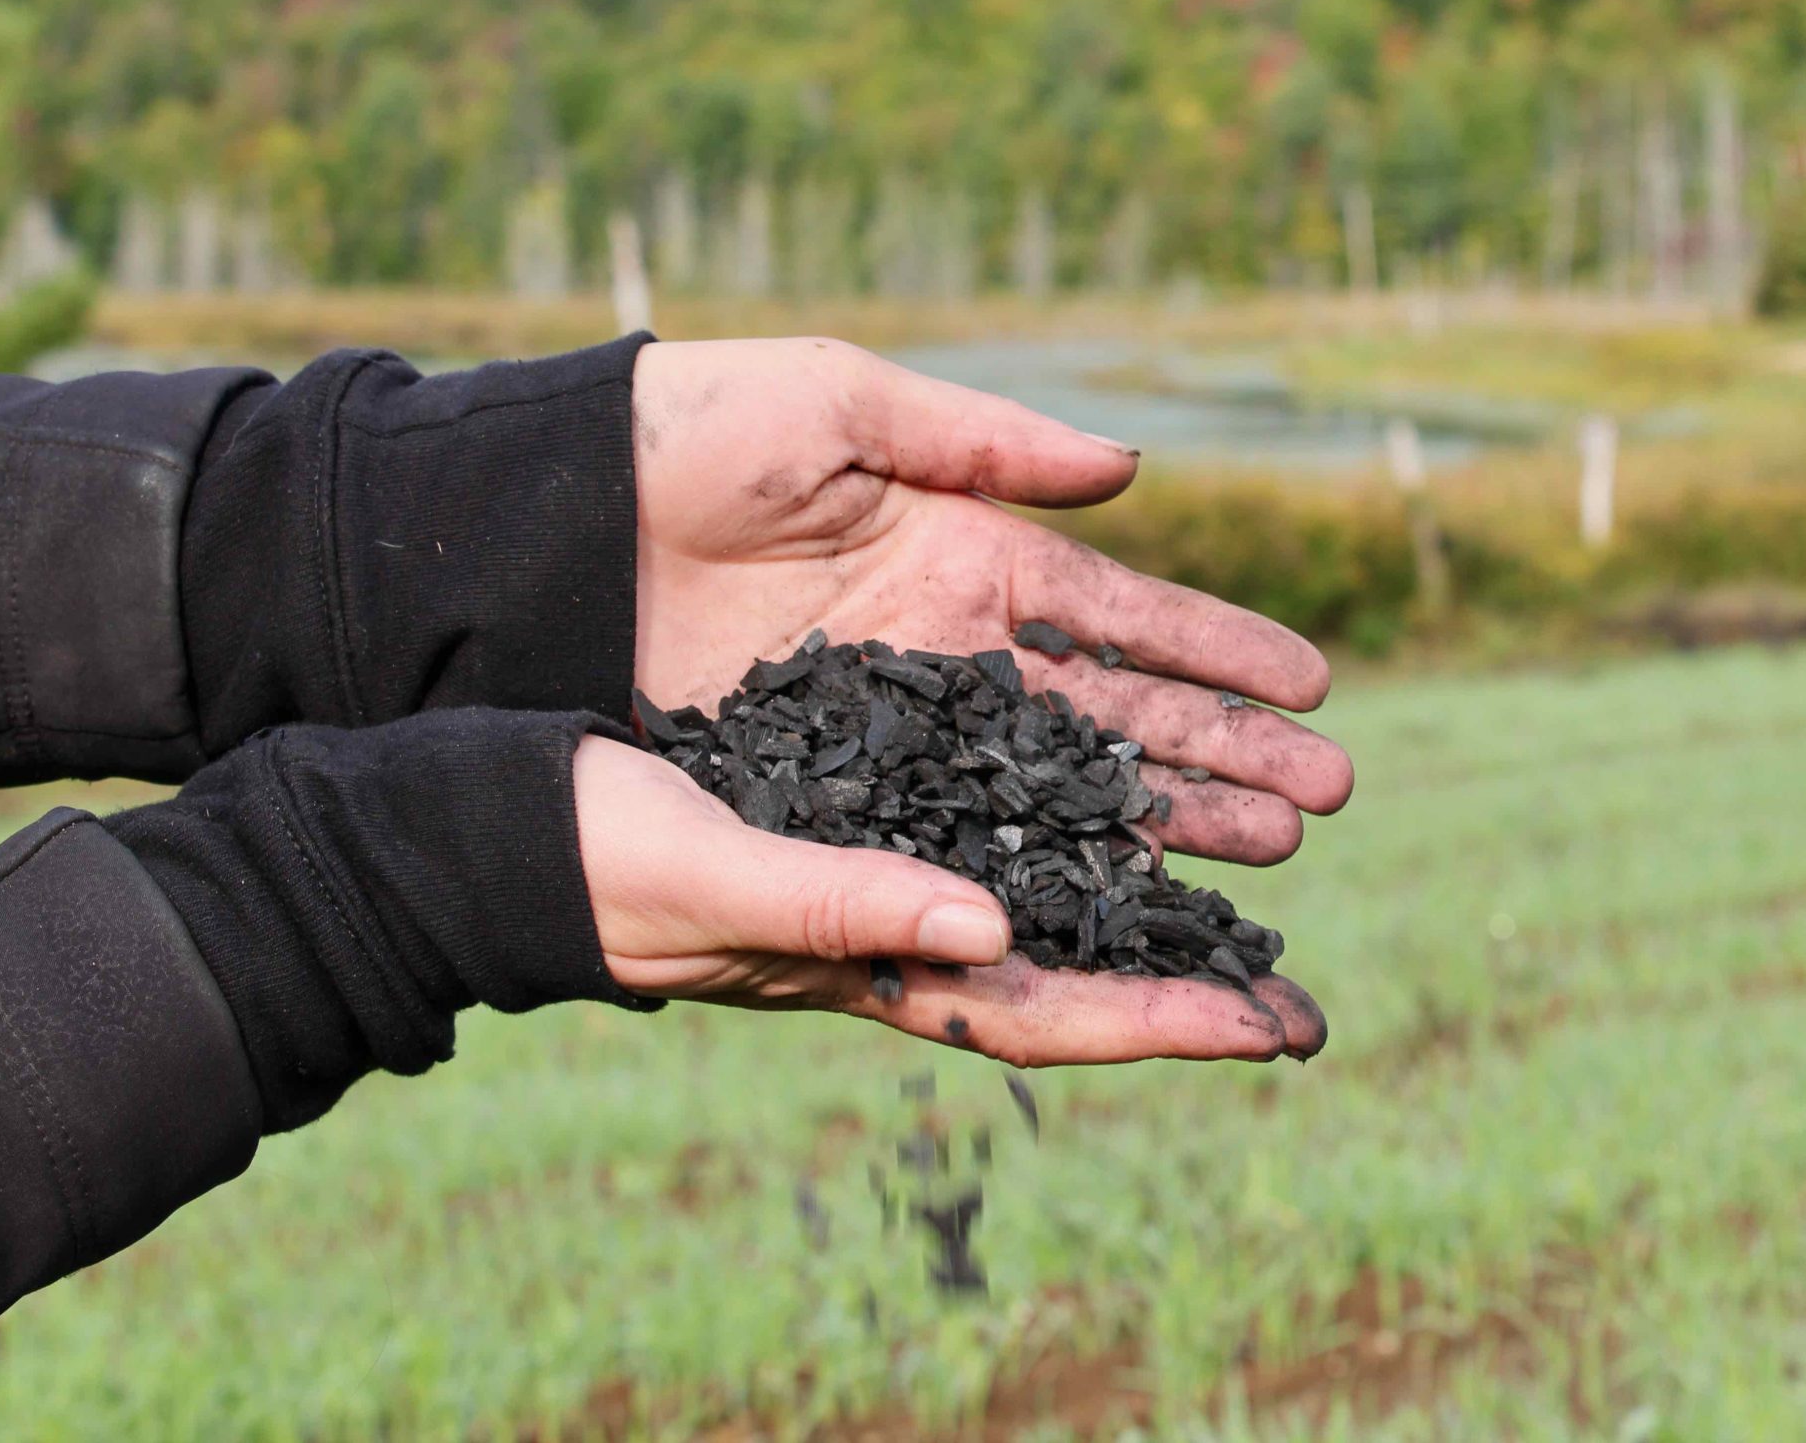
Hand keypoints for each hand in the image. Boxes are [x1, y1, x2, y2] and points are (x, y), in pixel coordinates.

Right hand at [575, 737, 1325, 1062]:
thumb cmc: (592, 864)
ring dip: (1157, 869)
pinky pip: (1004, 797)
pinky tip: (1134, 774)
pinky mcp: (871, 789)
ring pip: (1057, 875)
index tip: (1269, 1030)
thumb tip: (995, 929)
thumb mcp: (718, 876)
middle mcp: (905, 921)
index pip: (1045, 1016)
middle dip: (1186, 977)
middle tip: (1300, 994)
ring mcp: (893, 857)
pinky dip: (1077, 794)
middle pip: (1076, 961)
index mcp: (875, 966)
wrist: (505, 817)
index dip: (1159, 1024)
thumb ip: (843, 905)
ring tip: (1266, 848)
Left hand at [629, 338, 1354, 873]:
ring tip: (1270, 854)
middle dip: (1224, 752)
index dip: (1218, 646)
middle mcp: (951, 653)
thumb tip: (1130, 471)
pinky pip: (955, 839)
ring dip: (1166, 821)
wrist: (537, 524)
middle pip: (1116, 714)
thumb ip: (984, 440)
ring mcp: (898, 731)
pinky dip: (1038, 871)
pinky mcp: (831, 788)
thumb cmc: (687, 435)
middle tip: (1329, 793)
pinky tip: (1121, 899)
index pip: (1122, 610)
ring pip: (1057, 790)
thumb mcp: (842, 405)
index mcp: (965, 552)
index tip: (1314, 681)